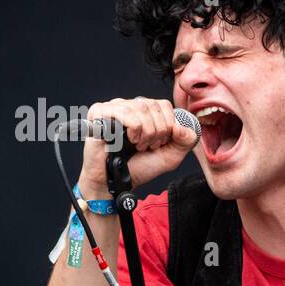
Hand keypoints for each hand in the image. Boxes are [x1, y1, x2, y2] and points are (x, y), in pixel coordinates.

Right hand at [79, 97, 198, 192]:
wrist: (116, 180)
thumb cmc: (139, 167)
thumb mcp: (170, 156)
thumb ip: (185, 142)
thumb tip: (182, 127)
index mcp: (146, 113)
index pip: (164, 105)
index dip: (167, 125)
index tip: (160, 142)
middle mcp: (130, 106)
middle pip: (153, 105)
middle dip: (157, 131)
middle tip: (148, 146)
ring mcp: (114, 108)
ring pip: (140, 107)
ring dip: (145, 132)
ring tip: (138, 145)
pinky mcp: (99, 112)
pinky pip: (122, 110)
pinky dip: (132, 128)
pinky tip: (127, 140)